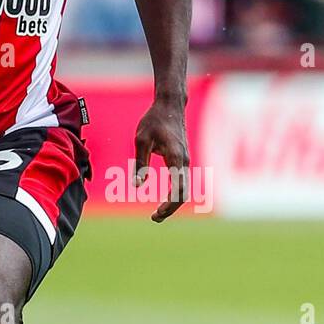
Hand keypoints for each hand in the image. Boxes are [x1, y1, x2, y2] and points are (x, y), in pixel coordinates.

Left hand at [134, 97, 188, 221]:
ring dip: (173, 202)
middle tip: (154, 218)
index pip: (177, 189)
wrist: (170, 105)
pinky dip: (175, 193)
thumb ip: (140, 163)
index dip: (169, 205)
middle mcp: (184, 161)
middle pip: (184, 194)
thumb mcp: (141, 140)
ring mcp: (186, 161)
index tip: (156, 214)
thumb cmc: (154, 120)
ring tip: (158, 213)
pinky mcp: (183, 159)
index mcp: (176, 158)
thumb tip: (137, 185)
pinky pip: (182, 181)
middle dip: (171, 209)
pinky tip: (165, 198)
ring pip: (184, 189)